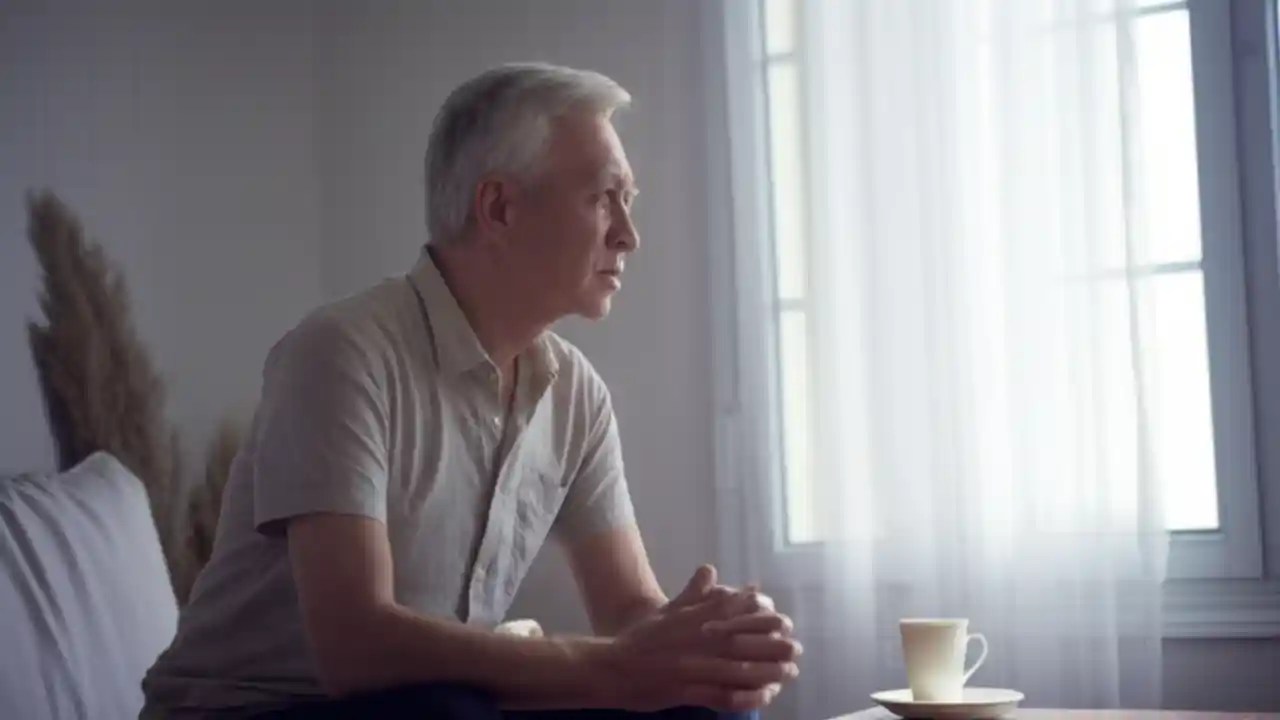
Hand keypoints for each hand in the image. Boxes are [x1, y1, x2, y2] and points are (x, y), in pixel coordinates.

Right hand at [596, 590, 800, 712]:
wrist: (612, 666)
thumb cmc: (643, 638)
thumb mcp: (668, 610)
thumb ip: (693, 592)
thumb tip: (711, 569)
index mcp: (695, 618)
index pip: (737, 612)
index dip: (765, 617)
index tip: (783, 622)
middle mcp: (697, 640)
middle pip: (746, 641)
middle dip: (775, 645)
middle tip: (795, 649)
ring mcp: (693, 666)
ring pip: (740, 668)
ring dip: (769, 671)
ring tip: (789, 673)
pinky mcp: (686, 691)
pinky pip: (723, 695)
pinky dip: (746, 696)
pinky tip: (764, 695)